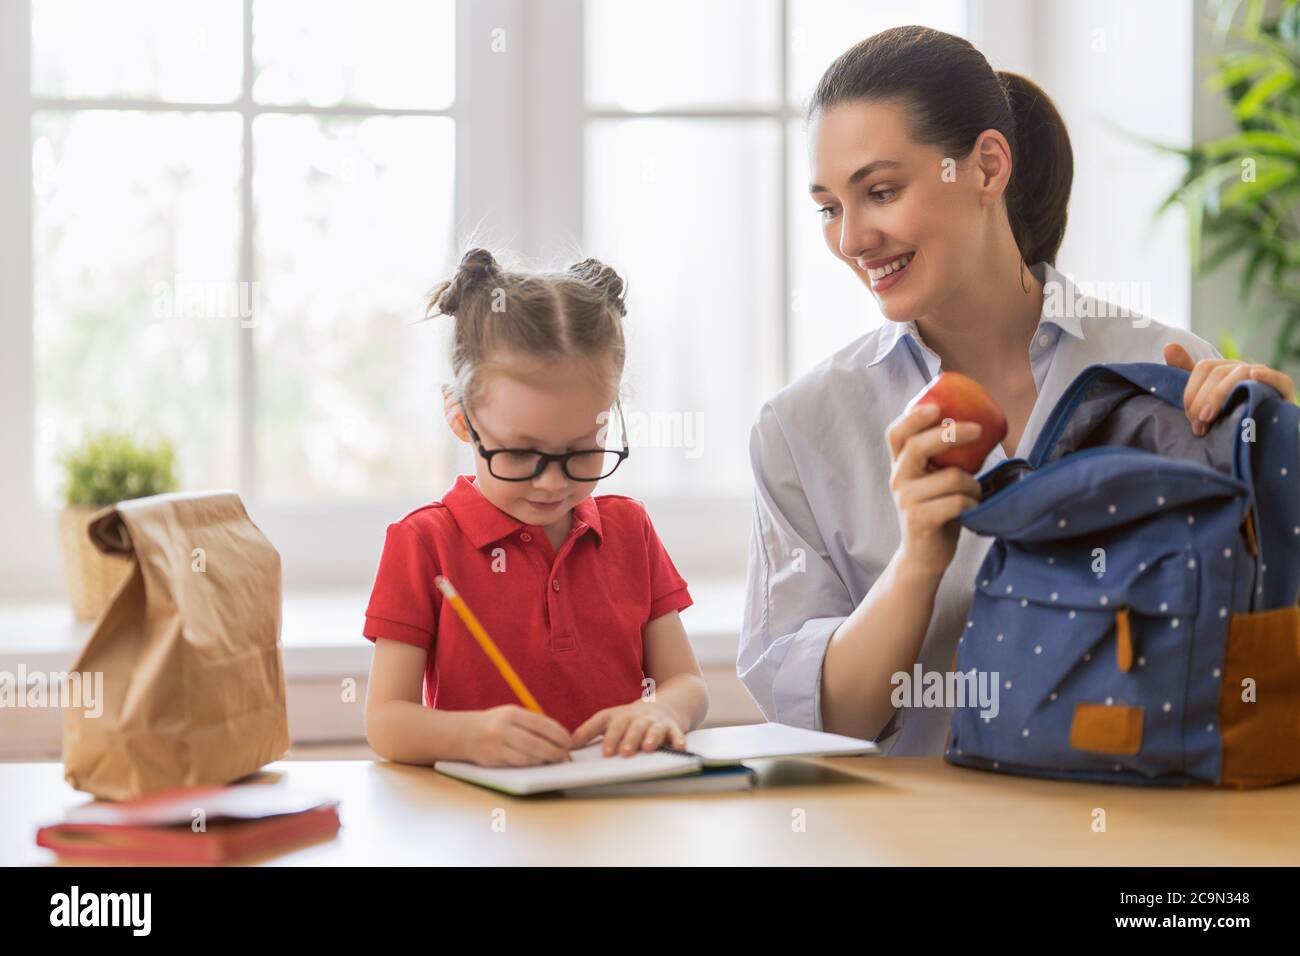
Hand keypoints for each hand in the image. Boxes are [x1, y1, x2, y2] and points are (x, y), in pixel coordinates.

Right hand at [465, 705, 572, 766]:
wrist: (465, 733)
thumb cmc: (496, 724)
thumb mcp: (511, 715)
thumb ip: (532, 722)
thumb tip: (560, 735)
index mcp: (512, 713)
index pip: (541, 724)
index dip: (559, 734)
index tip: (570, 742)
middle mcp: (504, 728)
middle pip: (537, 742)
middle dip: (555, 751)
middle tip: (566, 756)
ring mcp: (497, 744)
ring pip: (529, 756)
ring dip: (546, 760)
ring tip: (556, 761)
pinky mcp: (493, 759)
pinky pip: (518, 764)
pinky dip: (533, 765)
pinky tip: (540, 764)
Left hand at [571, 701, 687, 756]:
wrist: (663, 705)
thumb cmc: (629, 718)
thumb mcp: (608, 720)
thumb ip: (588, 732)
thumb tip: (567, 745)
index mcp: (621, 716)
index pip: (613, 725)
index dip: (610, 738)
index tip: (606, 752)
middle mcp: (638, 718)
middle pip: (634, 727)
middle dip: (630, 739)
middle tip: (625, 752)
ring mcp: (656, 722)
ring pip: (654, 729)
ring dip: (651, 738)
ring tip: (647, 748)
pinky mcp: (672, 728)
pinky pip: (676, 733)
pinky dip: (678, 739)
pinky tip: (680, 747)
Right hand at [885, 402, 984, 579]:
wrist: (924, 555)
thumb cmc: (937, 510)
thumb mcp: (933, 479)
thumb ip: (943, 457)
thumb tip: (978, 426)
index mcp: (901, 465)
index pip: (895, 434)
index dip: (913, 417)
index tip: (936, 407)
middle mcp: (898, 479)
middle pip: (918, 446)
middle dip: (951, 434)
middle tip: (977, 429)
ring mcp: (906, 500)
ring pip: (951, 477)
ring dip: (973, 484)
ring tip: (973, 492)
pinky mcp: (920, 520)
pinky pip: (958, 501)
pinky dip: (973, 502)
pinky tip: (971, 508)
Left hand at [1164, 343, 1294, 436]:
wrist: (1261, 430)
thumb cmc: (1227, 412)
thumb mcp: (1204, 395)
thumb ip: (1186, 372)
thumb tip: (1168, 347)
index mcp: (1223, 369)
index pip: (1203, 368)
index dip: (1192, 391)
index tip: (1189, 416)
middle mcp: (1242, 368)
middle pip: (1219, 372)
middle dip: (1203, 400)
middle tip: (1197, 424)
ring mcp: (1262, 376)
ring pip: (1241, 373)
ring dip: (1221, 394)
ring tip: (1209, 417)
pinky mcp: (1282, 388)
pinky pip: (1278, 378)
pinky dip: (1266, 376)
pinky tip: (1255, 375)